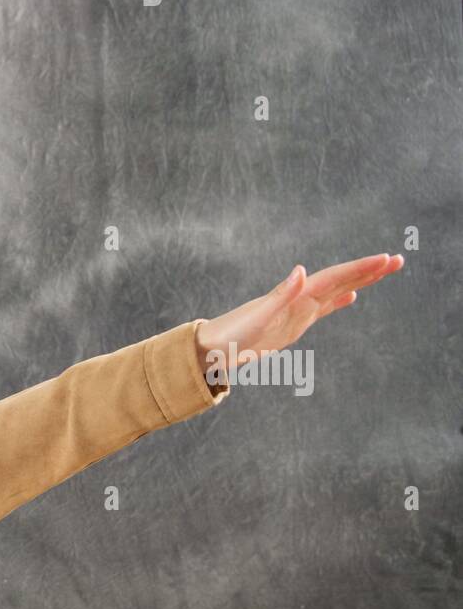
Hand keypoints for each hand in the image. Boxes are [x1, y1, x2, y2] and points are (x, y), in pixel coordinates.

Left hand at [194, 253, 405, 382]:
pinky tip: (350, 297)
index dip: (360, 268)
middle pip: (340, 279)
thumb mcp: (256, 318)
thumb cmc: (230, 336)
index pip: (334, 276)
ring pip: (335, 291)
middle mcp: (298, 299)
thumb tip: (303, 270)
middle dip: (369, 270)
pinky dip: (338, 301)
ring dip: (359, 280)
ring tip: (385, 270)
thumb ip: (281, 295)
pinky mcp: (292, 324)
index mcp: (294, 296)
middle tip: (399, 260)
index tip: (386, 259)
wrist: (210, 349)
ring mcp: (296, 311)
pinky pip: (321, 309)